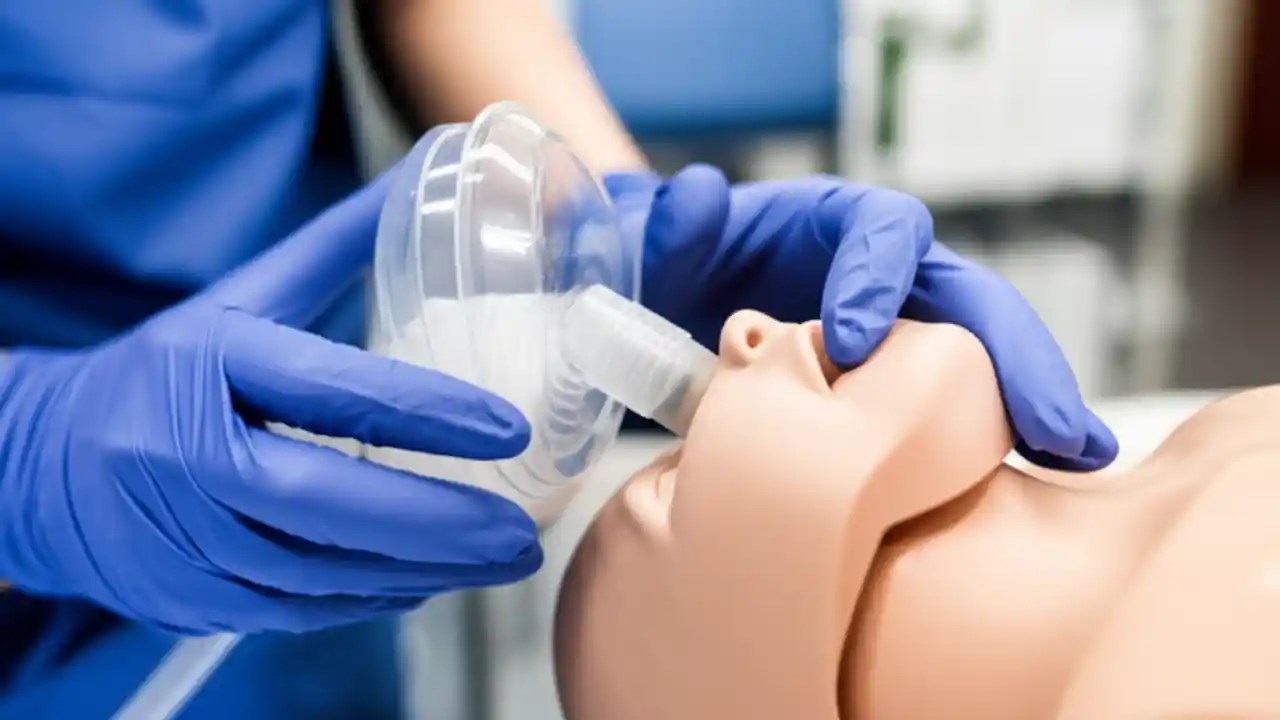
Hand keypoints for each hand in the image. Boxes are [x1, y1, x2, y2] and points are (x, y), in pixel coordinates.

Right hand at [0, 177, 541, 634]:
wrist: (40, 467)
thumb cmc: (166, 372)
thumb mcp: (242, 298)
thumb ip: (339, 245)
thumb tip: (429, 166)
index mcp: (207, 362)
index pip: (330, 390)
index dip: (426, 413)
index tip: (509, 430)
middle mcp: (189, 452)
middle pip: (325, 499)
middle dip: (437, 523)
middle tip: (522, 529)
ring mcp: (182, 535)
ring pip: (320, 570)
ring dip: (421, 571)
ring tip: (500, 559)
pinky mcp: (186, 595)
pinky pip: (296, 608)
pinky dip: (370, 599)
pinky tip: (428, 581)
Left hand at [606, 166, 1116, 470]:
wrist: (676, 314)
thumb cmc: (678, 274)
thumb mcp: (663, 247)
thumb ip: (676, 225)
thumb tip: (698, 195)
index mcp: (835, 222)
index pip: (881, 229)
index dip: (878, 276)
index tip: (854, 344)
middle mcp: (886, 267)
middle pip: (969, 293)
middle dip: (1011, 353)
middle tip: (1046, 425)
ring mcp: (905, 322)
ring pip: (986, 349)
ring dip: (1035, 397)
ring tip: (1078, 454)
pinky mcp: (904, 377)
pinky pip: (964, 396)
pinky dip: (1007, 429)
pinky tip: (1048, 472)